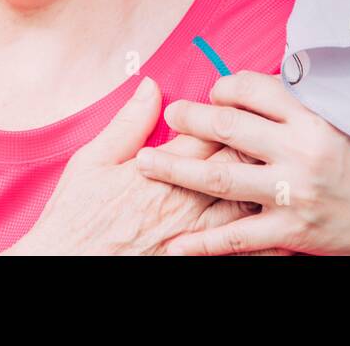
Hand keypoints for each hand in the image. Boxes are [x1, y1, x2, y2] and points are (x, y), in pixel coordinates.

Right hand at [4, 77, 269, 254]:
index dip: (228, 114)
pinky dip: (264, 232)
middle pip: (235, 162)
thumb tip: (150, 87)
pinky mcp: (195, 257)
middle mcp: (183, 199)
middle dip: (255, 143)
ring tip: (282, 166)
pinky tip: (279, 220)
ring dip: (265, 181)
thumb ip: (128, 123)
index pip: (208, 132)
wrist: (67, 262)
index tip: (237, 104)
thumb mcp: (92, 161)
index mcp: (160, 168)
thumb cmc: (75, 216)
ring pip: (245, 201)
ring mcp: (193, 232)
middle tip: (269, 129)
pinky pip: (240, 245)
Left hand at [134, 71, 349, 254]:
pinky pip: (238, 238)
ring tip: (145, 161)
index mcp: (312, 116)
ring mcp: (294, 194)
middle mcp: (300, 151)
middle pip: (228, 127)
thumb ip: (297, 104)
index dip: (224, 86)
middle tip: (168, 116)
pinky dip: (202, 243)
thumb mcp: (342, 118)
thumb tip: (250, 85)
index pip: (253, 88)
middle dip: (189, 119)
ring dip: (176, 169)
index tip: (212, 92)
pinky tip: (174, 242)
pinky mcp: (294, 233)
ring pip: (220, 177)